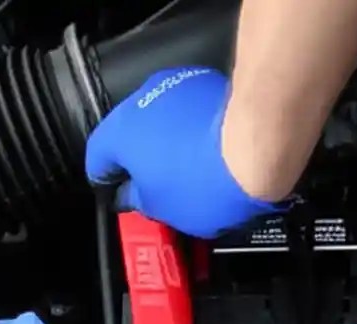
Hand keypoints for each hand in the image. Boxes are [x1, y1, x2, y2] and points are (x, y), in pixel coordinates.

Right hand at [85, 67, 279, 237]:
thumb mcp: (163, 209)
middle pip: (130, 136)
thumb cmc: (205, 179)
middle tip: (160, 186)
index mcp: (118, 134)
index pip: (97, 160)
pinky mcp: (207, 80)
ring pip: (162, 120)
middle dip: (142, 160)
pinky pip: (192, 110)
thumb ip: (139, 201)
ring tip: (194, 168)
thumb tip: (133, 195)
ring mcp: (174, 85)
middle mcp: (140, 100)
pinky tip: (216, 148)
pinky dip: (196, 127)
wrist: (259, 141)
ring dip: (170, 141)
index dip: (107, 182)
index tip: (119, 195)